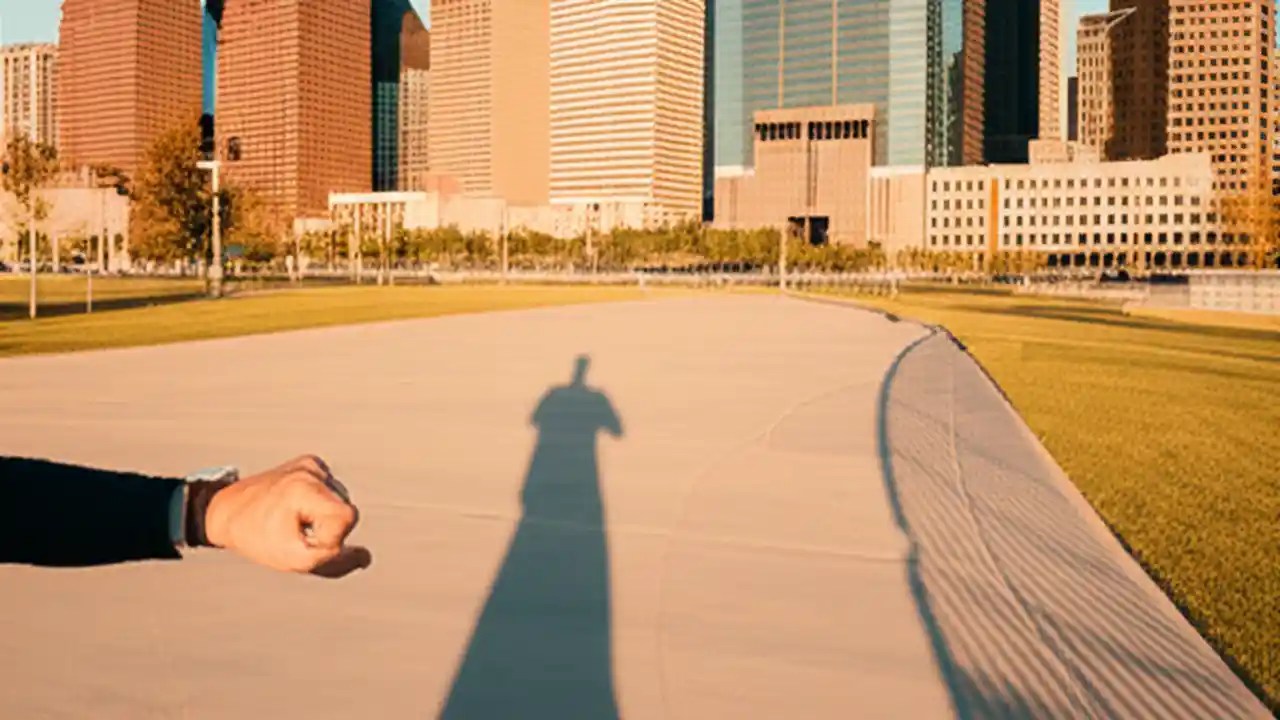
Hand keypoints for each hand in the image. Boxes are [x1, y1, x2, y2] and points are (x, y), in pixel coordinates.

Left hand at [205, 456, 363, 574]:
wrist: (228, 511)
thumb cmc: (258, 537)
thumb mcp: (294, 560)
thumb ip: (335, 563)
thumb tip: (365, 557)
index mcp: (305, 487)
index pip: (348, 518)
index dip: (333, 537)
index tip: (306, 541)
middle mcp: (311, 469)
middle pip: (346, 510)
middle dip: (328, 529)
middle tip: (296, 533)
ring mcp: (311, 463)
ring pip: (340, 502)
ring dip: (323, 518)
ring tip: (294, 521)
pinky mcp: (310, 463)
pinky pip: (331, 492)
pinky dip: (319, 506)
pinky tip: (297, 509)